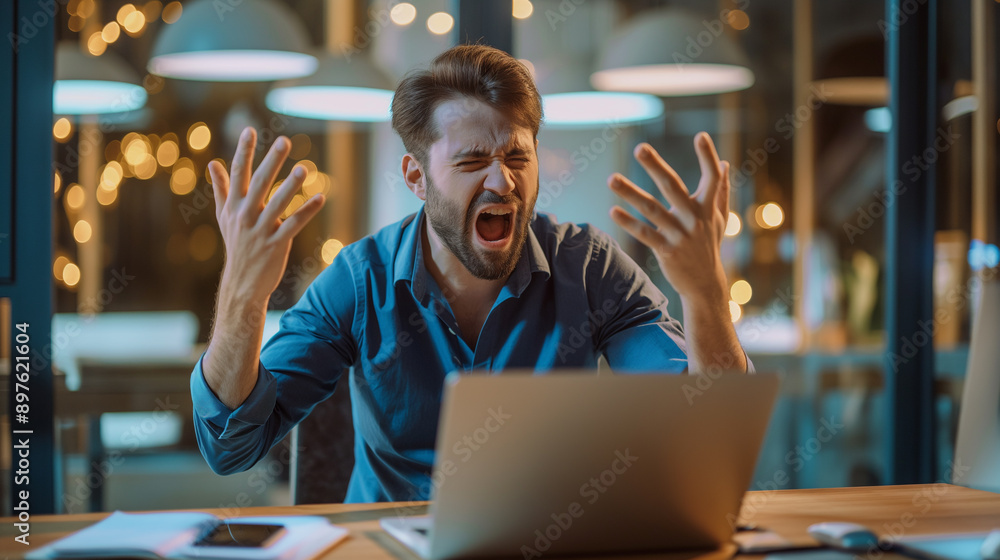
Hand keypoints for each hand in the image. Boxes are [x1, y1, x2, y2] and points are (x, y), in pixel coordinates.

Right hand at [209, 127, 325, 302]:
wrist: (241, 283)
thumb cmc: (236, 245)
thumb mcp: (224, 216)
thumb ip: (221, 188)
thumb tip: (212, 163)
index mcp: (233, 205)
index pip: (237, 173)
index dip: (243, 151)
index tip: (249, 130)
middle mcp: (245, 215)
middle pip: (259, 183)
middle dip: (271, 161)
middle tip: (284, 141)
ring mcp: (261, 230)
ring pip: (278, 203)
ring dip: (291, 185)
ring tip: (304, 168)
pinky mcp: (276, 244)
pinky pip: (294, 224)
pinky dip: (307, 211)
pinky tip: (320, 198)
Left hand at [608, 132, 729, 305]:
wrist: (705, 284)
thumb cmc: (710, 246)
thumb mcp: (720, 218)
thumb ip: (722, 190)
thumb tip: (726, 162)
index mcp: (707, 208)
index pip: (712, 178)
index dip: (708, 157)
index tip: (700, 136)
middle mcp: (694, 219)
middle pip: (673, 187)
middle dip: (656, 166)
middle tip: (640, 148)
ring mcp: (680, 235)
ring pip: (652, 209)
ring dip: (631, 193)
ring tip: (611, 179)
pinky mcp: (667, 251)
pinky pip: (645, 234)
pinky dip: (629, 223)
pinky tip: (613, 212)